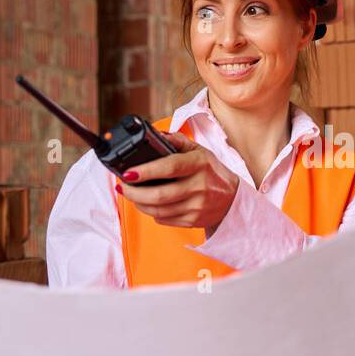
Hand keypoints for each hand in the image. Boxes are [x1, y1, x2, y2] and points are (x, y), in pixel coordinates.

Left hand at [115, 130, 239, 233]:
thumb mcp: (199, 151)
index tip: (128, 173)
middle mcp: (199, 186)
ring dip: (139, 203)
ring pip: (158, 210)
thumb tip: (153, 134)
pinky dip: (151, 212)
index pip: (169, 168)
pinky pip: (164, 219)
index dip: (146, 171)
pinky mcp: (193, 221)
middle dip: (134, 192)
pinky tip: (149, 204)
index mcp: (199, 164)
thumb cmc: (211, 171)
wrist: (232, 198)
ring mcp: (197, 206)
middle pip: (160, 195)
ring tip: (131, 194)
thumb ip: (176, 141)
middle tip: (122, 186)